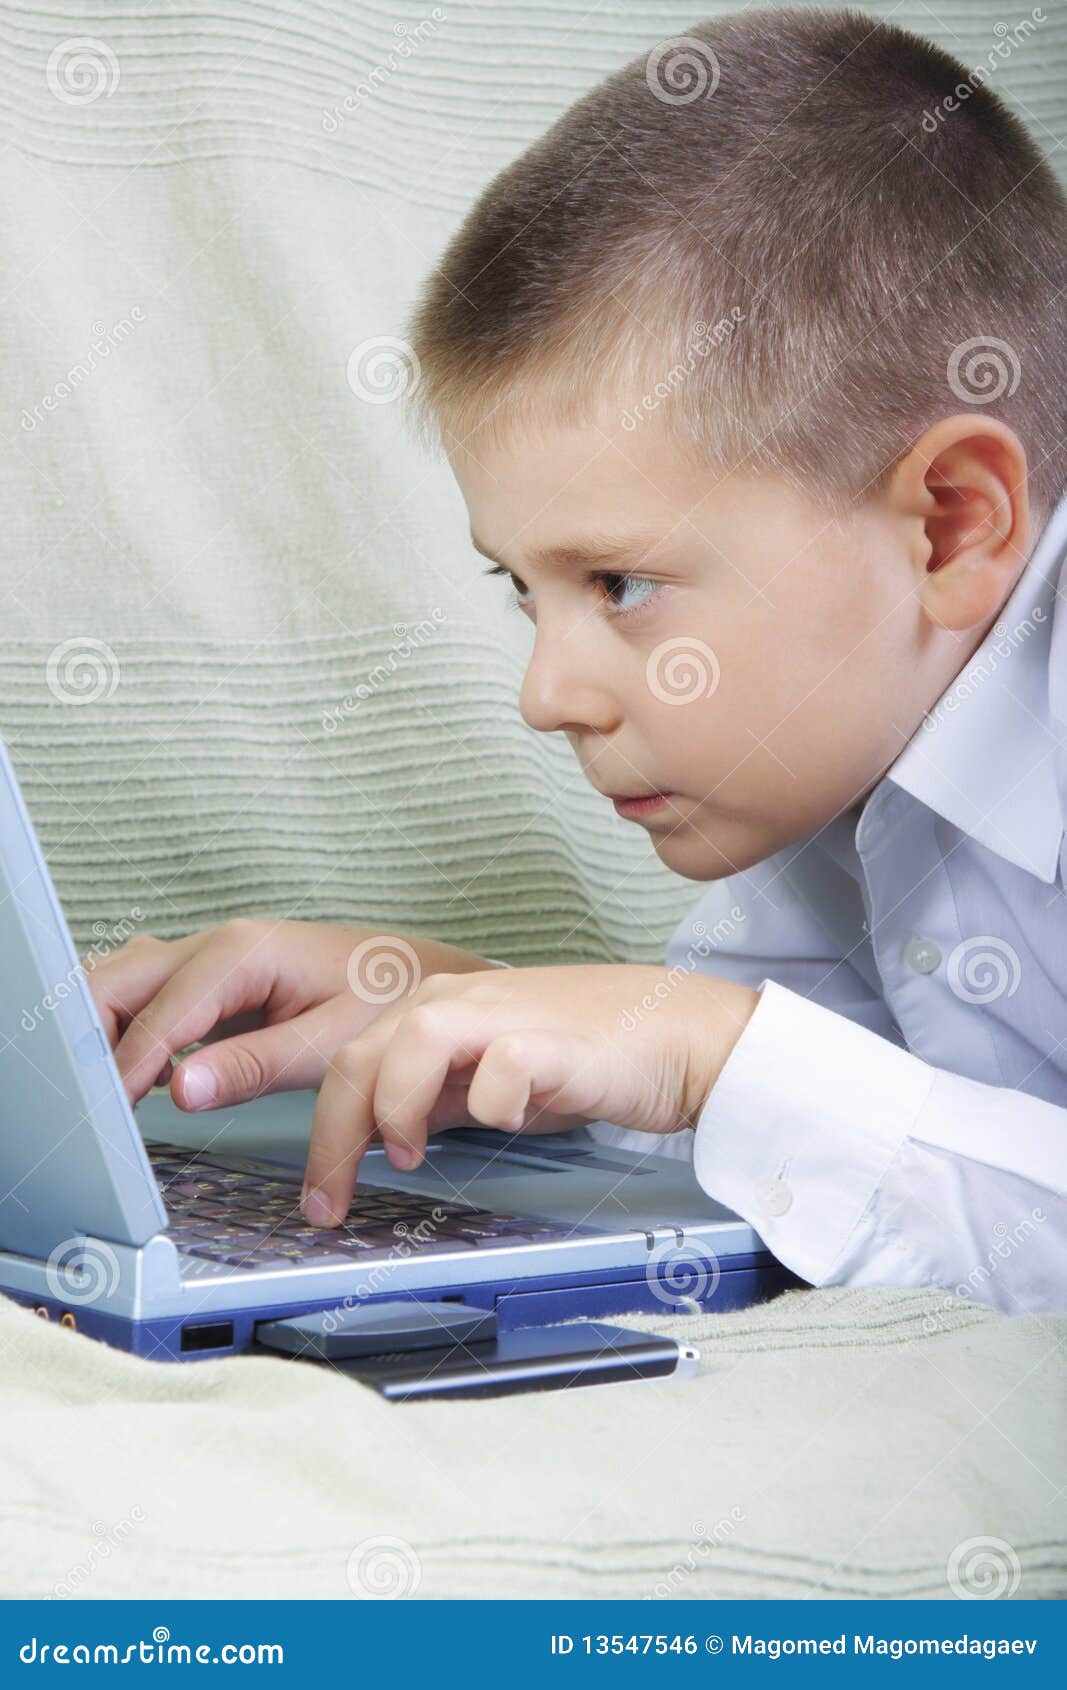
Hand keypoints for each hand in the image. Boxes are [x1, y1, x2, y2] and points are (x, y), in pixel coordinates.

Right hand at [87, 918, 497, 1109]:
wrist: (426, 976)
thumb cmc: (390, 1003)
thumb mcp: (330, 1043)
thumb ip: (253, 1066)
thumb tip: (180, 1089)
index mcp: (244, 952)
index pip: (161, 1011)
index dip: (129, 1065)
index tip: (111, 1112)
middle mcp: (219, 945)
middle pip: (119, 979)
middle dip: (90, 1035)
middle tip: (89, 1101)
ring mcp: (211, 958)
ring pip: (124, 980)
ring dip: (99, 1029)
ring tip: (98, 1092)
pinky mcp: (214, 980)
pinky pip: (147, 994)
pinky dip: (123, 1027)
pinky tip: (128, 1075)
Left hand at [301, 964, 758, 1223]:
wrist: (677, 1033)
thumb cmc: (587, 1057)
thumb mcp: (490, 1076)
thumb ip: (437, 1096)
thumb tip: (381, 1137)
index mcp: (436, 1011)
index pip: (348, 1064)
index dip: (323, 1134)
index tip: (320, 1198)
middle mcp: (459, 1003)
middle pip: (360, 1056)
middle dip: (335, 1137)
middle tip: (330, 1202)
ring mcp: (505, 1015)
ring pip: (413, 1041)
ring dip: (396, 1106)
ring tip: (410, 1156)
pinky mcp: (555, 1040)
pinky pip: (504, 1064)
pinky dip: (492, 1100)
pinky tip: (502, 1122)